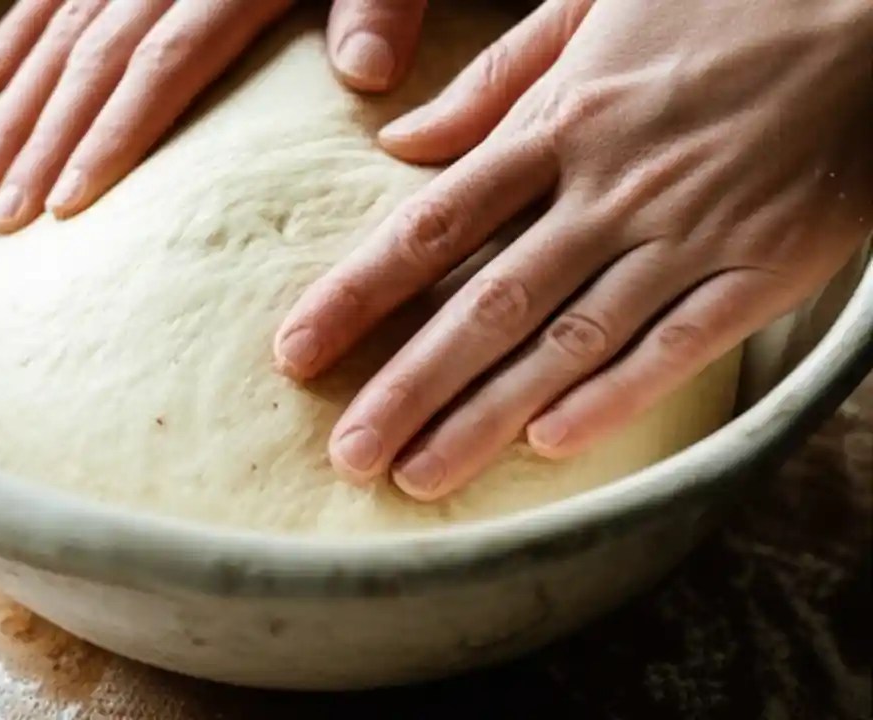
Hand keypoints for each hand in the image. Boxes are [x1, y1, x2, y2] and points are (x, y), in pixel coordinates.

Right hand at [0, 0, 429, 232]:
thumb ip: (379, 4)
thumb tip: (365, 75)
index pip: (164, 65)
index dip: (114, 135)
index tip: (68, 204)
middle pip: (95, 59)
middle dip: (44, 142)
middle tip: (2, 220)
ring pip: (61, 30)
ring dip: (18, 106)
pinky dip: (17, 34)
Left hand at [275, 0, 872, 499]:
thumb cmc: (723, 1)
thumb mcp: (592, 7)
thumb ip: (493, 81)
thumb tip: (400, 142)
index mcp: (561, 123)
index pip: (433, 223)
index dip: (358, 293)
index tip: (296, 351)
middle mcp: (610, 188)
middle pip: (487, 301)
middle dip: (408, 383)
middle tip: (346, 451)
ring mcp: (688, 233)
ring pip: (569, 340)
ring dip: (487, 415)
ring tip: (417, 475)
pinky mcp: (766, 269)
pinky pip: (679, 345)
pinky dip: (615, 397)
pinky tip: (549, 444)